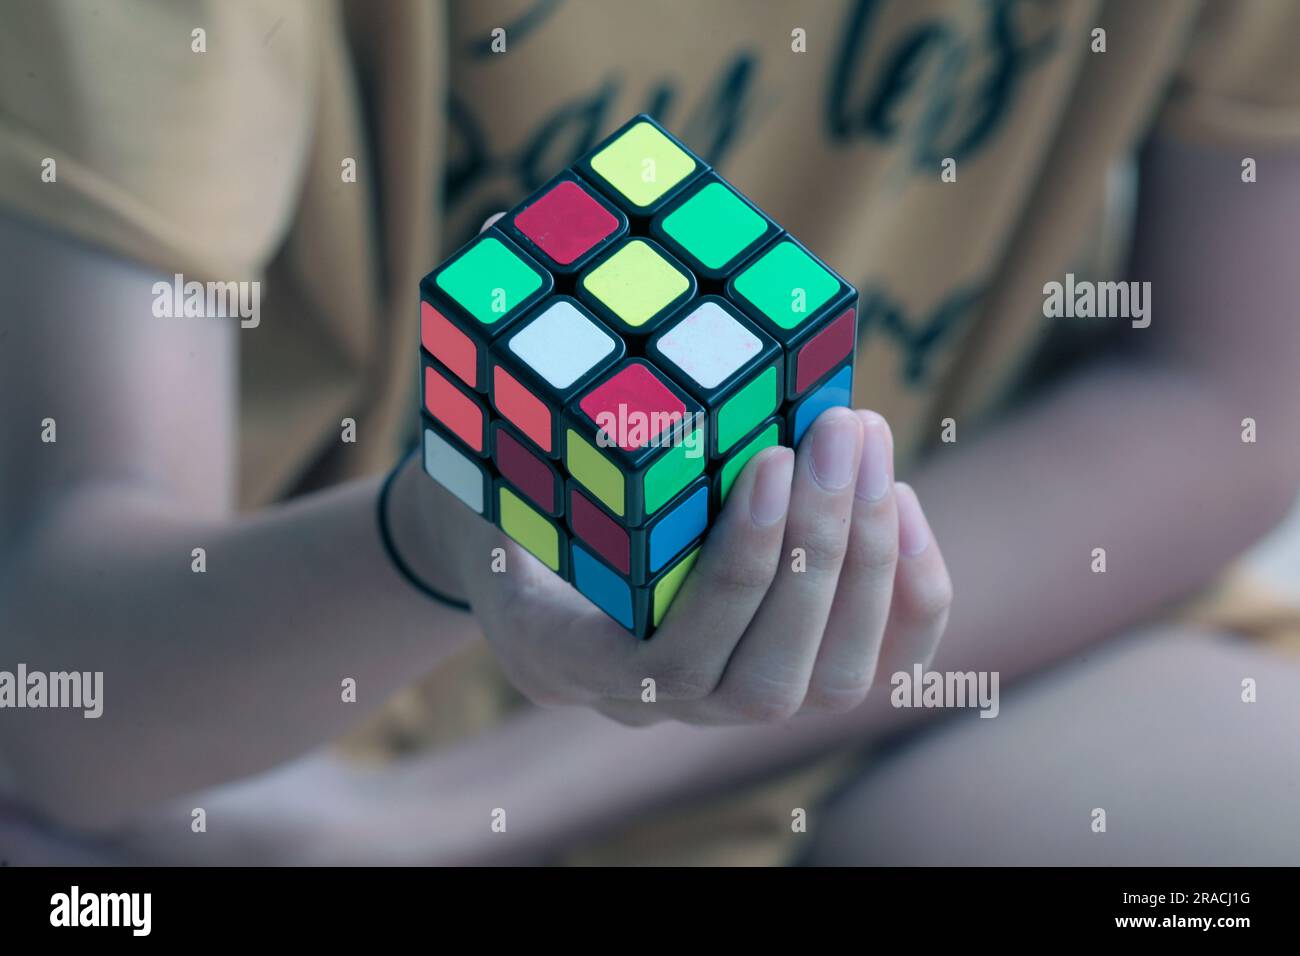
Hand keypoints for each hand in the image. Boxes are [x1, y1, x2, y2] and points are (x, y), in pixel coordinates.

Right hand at [420, 216, 952, 725]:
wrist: (525, 549)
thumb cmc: (507, 480)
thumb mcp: (481, 426)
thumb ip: (500, 353)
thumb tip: (503, 222)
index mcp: (565, 657)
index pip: (667, 662)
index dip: (730, 573)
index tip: (762, 455)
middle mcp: (651, 706)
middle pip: (764, 684)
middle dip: (815, 551)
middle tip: (836, 427)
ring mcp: (722, 702)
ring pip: (829, 685)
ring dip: (866, 561)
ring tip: (861, 436)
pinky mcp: (786, 670)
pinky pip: (877, 667)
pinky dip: (908, 593)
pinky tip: (898, 497)